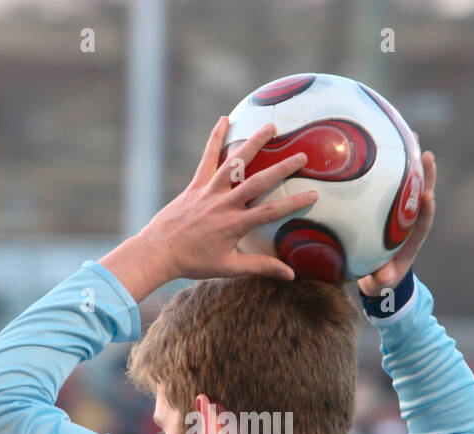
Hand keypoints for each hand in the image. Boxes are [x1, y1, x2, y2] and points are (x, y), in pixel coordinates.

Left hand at [99, 117, 318, 300]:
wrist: (159, 252)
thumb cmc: (194, 262)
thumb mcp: (229, 268)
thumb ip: (261, 267)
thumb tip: (290, 275)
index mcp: (235, 225)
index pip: (271, 212)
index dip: (294, 203)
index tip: (314, 195)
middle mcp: (224, 204)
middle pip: (258, 182)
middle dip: (282, 168)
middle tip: (302, 156)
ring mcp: (209, 191)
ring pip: (235, 163)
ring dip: (254, 143)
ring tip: (271, 127)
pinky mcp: (196, 184)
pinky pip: (207, 157)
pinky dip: (216, 138)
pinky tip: (225, 119)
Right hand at [357, 151, 435, 297]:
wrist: (379, 274)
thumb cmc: (380, 279)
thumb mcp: (380, 282)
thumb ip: (382, 279)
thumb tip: (383, 277)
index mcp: (410, 240)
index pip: (422, 223)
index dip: (426, 210)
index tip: (428, 196)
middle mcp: (409, 223)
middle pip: (420, 196)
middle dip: (426, 177)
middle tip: (427, 155)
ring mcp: (401, 213)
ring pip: (409, 184)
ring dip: (412, 162)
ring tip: (411, 137)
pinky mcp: (390, 206)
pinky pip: (392, 183)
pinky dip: (392, 166)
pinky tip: (384, 144)